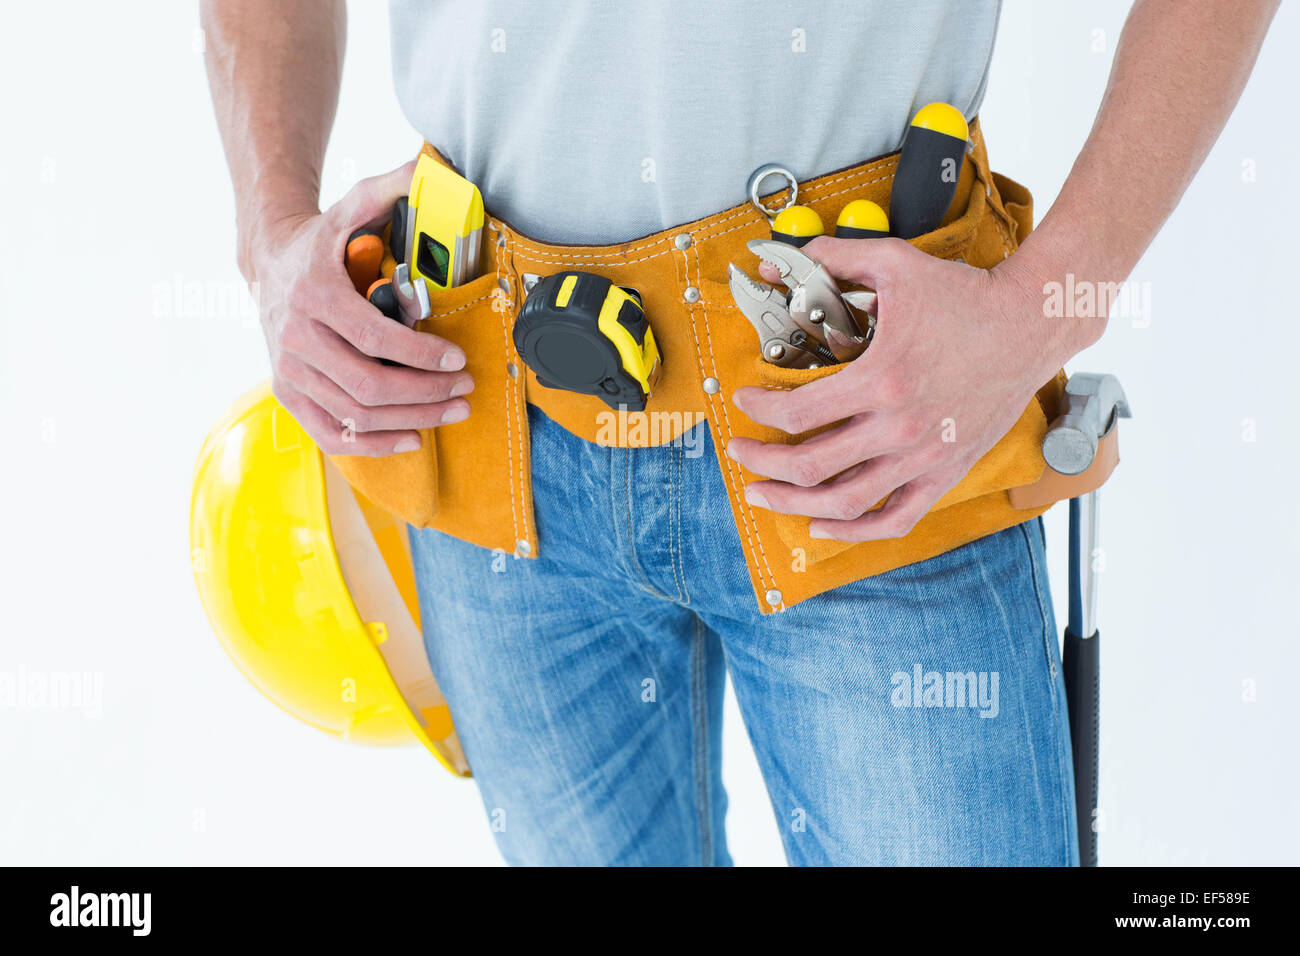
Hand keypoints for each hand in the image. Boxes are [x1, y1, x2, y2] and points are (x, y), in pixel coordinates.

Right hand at [243, 161, 473, 455]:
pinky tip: (412, 438)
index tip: (459, 360)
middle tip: (466, 391)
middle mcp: (295, 338)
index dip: (420, 355)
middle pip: (369, 383)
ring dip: (412, 419)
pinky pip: (332, 433)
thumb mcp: (351, 206)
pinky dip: (374, 444)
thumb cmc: (323, 240)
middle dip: (425, 392)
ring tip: (453, 411)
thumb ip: (388, 188)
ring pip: (356, 413)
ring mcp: (289, 371)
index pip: (374, 339)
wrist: (270, 262)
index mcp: (314, 296)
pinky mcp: (288, 394)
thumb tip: (429, 169)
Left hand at [727, 235, 1064, 541]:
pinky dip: (854, 531)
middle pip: (809, 466)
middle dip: (761, 463)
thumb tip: (784, 259)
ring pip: (844, 503)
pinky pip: (895, 519)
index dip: (757, 411)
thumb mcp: (895, 264)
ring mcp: (924, 457)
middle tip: (739, 453)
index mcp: (881, 380)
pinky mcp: (946, 473)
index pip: (795, 413)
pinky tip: (822, 526)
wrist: (1032, 322)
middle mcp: (900, 428)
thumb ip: (834, 259)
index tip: (743, 404)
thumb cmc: (966, 295)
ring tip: (763, 494)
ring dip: (793, 503)